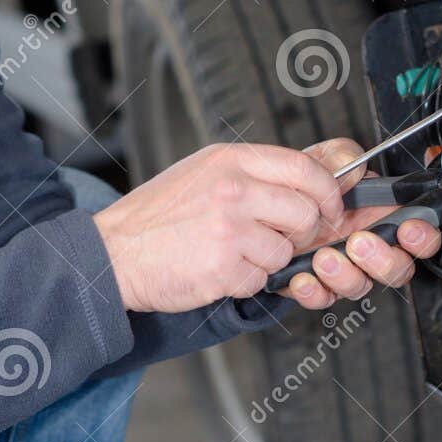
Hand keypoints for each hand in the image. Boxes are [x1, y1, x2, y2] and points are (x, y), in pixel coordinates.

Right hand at [92, 138, 440, 314]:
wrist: (112, 253)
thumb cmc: (156, 217)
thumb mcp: (204, 173)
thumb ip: (255, 172)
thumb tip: (317, 170)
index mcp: (229, 160)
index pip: (304, 166)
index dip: (327, 191)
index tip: (328, 207)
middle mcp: (231, 188)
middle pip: (305, 211)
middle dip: (301, 233)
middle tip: (280, 239)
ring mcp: (227, 227)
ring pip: (285, 250)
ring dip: (266, 260)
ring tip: (233, 253)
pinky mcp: (222, 265)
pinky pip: (260, 279)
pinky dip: (244, 281)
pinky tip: (217, 269)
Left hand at [275, 137, 441, 311]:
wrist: (273, 204)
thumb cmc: (307, 184)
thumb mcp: (324, 160)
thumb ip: (343, 157)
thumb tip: (354, 169)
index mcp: (384, 217)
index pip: (420, 236)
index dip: (423, 237)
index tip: (408, 230)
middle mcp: (371, 248)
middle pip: (399, 269)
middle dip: (384, 260)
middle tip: (360, 242)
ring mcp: (347, 269)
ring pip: (362, 286)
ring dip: (347, 276)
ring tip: (324, 257)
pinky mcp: (317, 284)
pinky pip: (323, 298)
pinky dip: (314, 292)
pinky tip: (302, 278)